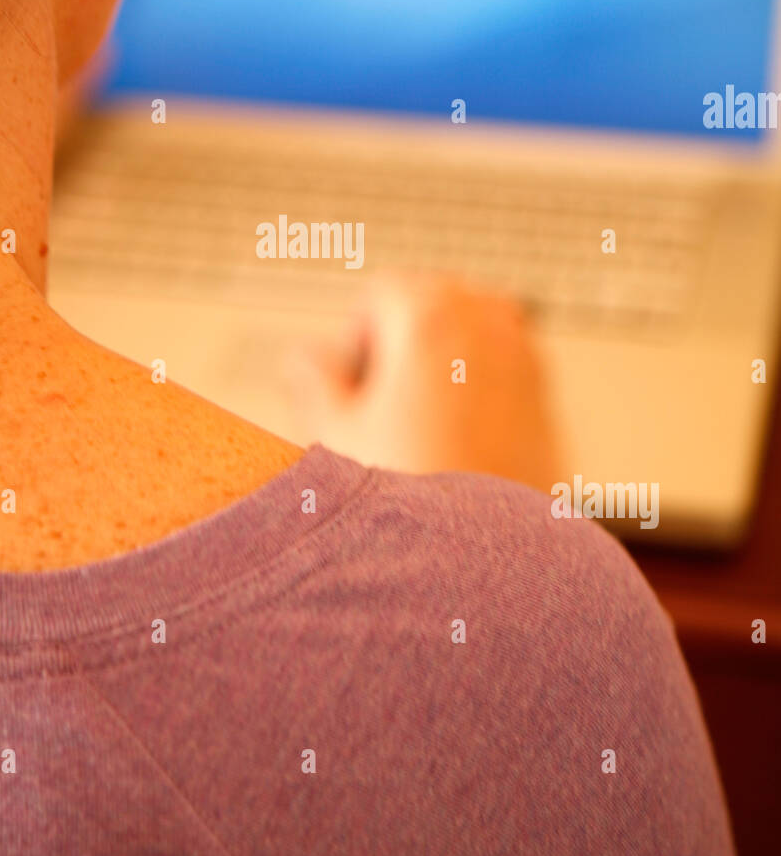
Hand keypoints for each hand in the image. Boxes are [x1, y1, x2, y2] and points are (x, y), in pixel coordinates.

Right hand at [287, 272, 559, 491]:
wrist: (490, 564)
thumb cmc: (412, 496)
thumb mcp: (334, 435)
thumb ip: (311, 378)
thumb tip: (305, 358)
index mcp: (431, 316)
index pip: (382, 291)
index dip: (357, 339)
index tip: (353, 391)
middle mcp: (487, 323)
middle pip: (430, 304)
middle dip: (400, 346)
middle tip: (380, 411)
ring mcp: (526, 358)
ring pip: (469, 335)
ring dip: (439, 364)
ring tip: (417, 430)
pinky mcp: (549, 399)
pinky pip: (501, 369)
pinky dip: (476, 390)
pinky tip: (456, 451)